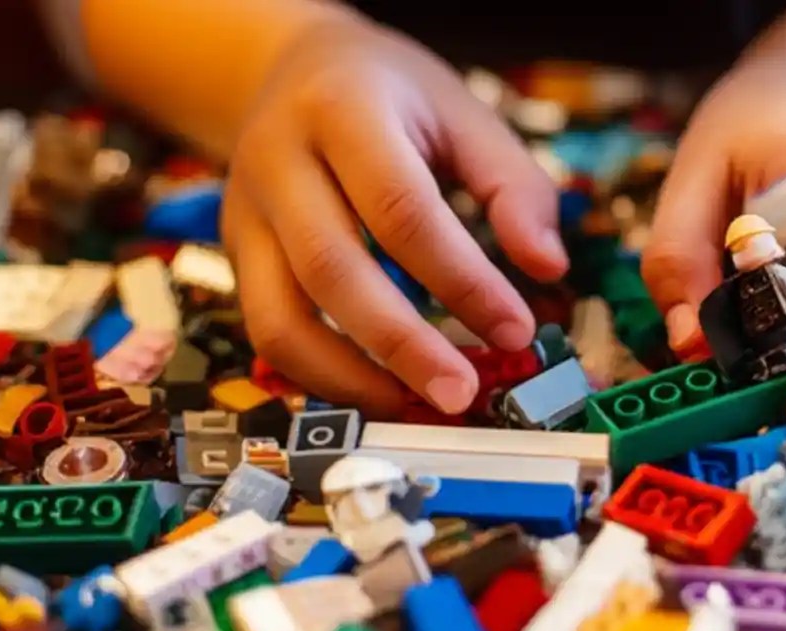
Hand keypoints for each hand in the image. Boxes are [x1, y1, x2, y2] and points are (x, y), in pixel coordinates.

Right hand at [220, 18, 565, 418]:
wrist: (292, 69)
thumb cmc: (391, 95)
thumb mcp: (464, 113)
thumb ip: (514, 186)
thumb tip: (548, 267)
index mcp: (343, 111)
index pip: (402, 209)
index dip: (461, 279)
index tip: (516, 330)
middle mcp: (278, 161)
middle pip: (333, 269)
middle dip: (403, 344)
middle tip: (464, 393)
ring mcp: (247, 213)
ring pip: (281, 317)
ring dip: (352, 378)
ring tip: (419, 406)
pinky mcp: (238, 256)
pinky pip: (268, 332)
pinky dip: (323, 376)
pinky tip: (380, 391)